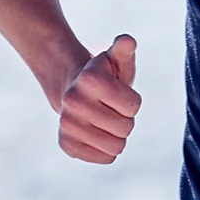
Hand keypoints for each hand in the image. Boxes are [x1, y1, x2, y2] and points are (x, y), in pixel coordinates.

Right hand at [57, 34, 140, 163]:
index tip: (118, 93)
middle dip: (125, 118)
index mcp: (90, 79)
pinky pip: (105, 158)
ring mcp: (67, 124)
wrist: (73, 88)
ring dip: (117, 135)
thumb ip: (124, 48)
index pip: (133, 106)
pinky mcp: (66, 144)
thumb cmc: (105, 74)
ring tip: (105, 120)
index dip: (131, 101)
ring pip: (117, 146)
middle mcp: (73, 101)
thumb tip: (127, 41)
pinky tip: (97, 133)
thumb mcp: (116, 58)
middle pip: (126, 128)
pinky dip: (107, 149)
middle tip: (112, 108)